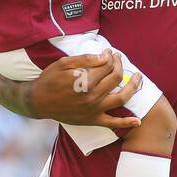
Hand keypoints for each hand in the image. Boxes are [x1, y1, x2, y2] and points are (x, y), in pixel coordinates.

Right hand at [27, 52, 142, 130]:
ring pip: (121, 98)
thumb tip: (105, 56)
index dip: (110, 57)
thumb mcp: (64, 64)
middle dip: (120, 65)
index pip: (106, 66)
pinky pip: (112, 123)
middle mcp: (92, 96)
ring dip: (133, 87)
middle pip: (115, 78)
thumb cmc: (49, 80)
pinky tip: (138, 121)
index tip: (109, 52)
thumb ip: (85, 59)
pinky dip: (126, 122)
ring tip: (138, 78)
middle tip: (118, 58)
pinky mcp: (92, 120)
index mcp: (85, 81)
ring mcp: (94, 110)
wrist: (38, 102)